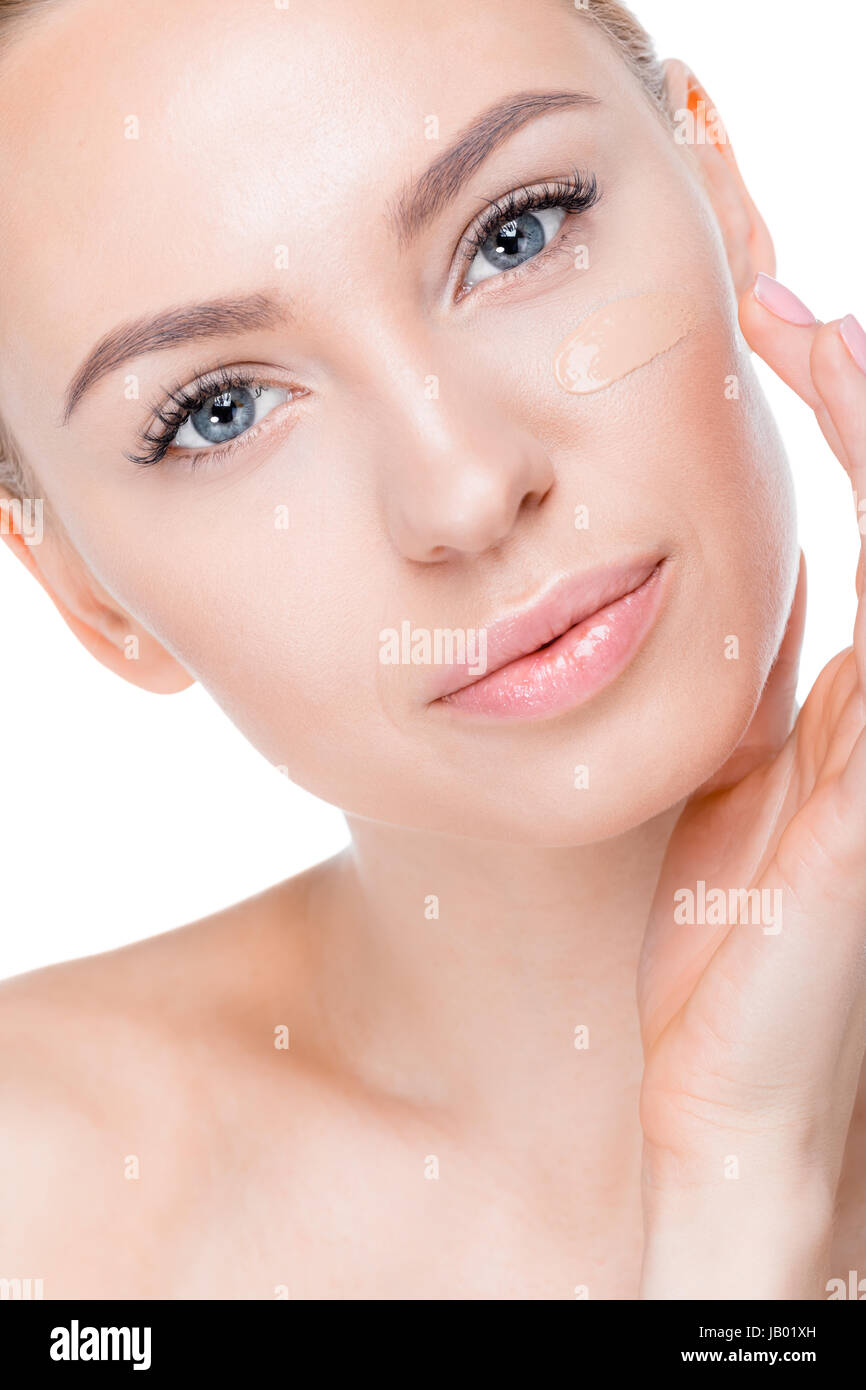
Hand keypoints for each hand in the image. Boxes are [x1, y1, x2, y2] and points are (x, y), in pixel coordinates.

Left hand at [637, 277, 865, 1298]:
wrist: (722, 1095)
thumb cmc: (717, 955)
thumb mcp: (722, 790)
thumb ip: (736, 693)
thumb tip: (712, 586)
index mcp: (858, 703)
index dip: (847, 405)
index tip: (769, 319)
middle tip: (783, 305)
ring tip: (812, 336)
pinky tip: (837, 414)